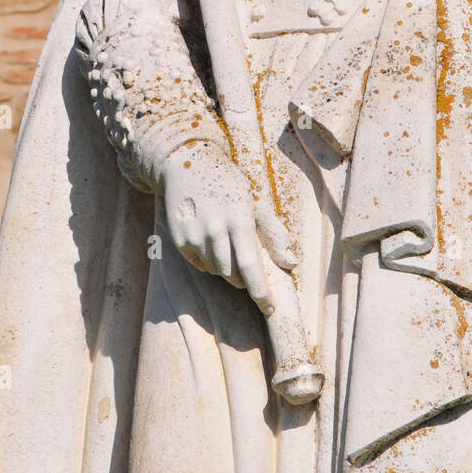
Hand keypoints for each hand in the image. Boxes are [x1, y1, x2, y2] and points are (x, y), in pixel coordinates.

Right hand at [161, 139, 296, 314]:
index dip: (260, 291)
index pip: (250, 265)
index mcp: (239, 219)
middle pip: (232, 274)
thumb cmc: (229, 185)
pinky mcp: (179, 239)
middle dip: (243, 279)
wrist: (188, 164)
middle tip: (248, 267)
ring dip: (226, 269)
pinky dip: (208, 261)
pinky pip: (199, 264)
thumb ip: (274, 233)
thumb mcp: (256, 202)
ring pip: (215, 271)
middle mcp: (215, 228)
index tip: (269, 308)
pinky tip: (211, 240)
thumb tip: (292, 263)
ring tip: (228, 245)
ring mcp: (194, 234)